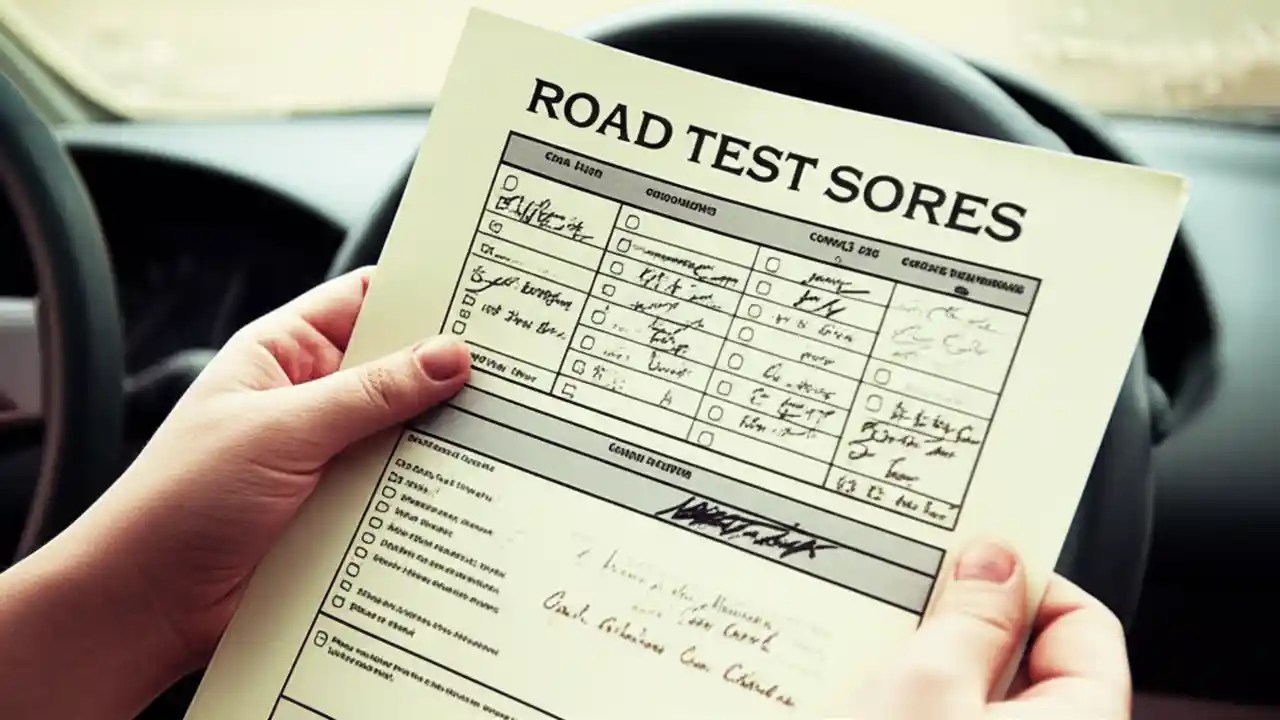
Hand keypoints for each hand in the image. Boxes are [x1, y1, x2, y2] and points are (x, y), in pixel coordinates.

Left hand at [77, 267, 469, 666]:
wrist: (146, 605)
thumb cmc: (180, 501)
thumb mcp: (282, 430)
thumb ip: (371, 393)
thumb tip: (447, 356)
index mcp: (284, 353)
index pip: (366, 300)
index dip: (422, 295)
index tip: (484, 298)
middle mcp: (310, 398)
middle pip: (398, 370)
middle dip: (447, 374)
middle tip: (510, 374)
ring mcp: (328, 456)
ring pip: (405, 434)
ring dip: (442, 438)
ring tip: (500, 433)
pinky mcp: (341, 510)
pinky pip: (400, 489)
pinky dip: (430, 490)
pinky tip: (468, 490)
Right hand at [849, 541, 1129, 718]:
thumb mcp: (925, 683)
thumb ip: (970, 614)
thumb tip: (994, 561)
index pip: (1084, 623)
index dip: (1027, 582)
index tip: (967, 559)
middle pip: (1026, 657)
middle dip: (965, 621)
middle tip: (908, 603)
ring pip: (978, 692)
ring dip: (928, 666)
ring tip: (871, 657)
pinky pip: (944, 717)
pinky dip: (913, 703)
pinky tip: (863, 696)